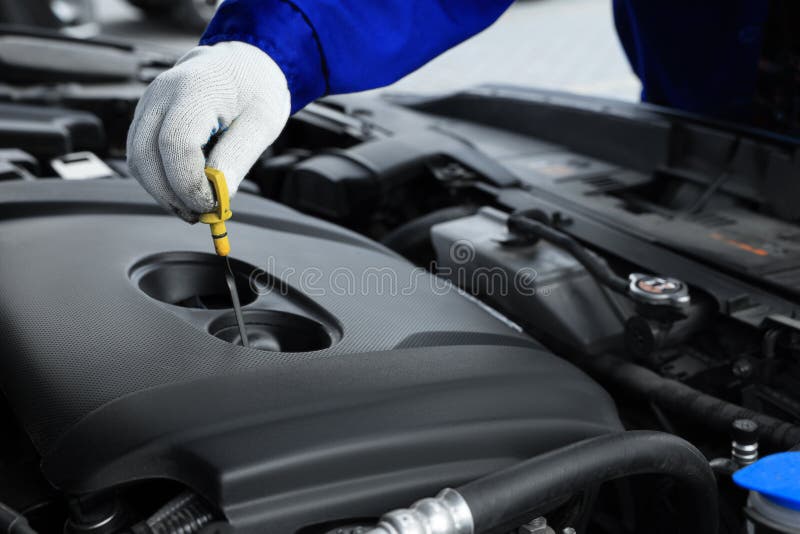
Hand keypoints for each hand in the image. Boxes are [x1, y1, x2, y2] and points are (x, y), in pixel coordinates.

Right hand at [127, 42, 290, 220]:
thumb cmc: (255, 88)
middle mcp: (162, 93)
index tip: (212, 205)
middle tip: (201, 215)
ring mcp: (148, 103)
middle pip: (146, 155)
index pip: (176, 144)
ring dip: (162, 192)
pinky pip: (141, 155)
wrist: (242, 63)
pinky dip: (159, 179)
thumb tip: (218, 195)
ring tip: (195, 207)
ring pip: (138, 159)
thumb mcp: (263, 122)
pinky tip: (184, 191)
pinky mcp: (146, 116)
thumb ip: (238, 157)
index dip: (189, 182)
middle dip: (171, 194)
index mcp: (195, 88)